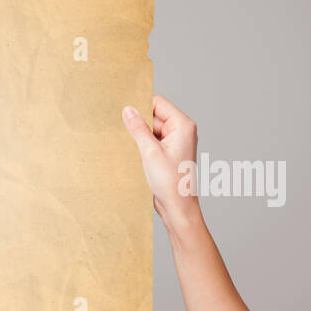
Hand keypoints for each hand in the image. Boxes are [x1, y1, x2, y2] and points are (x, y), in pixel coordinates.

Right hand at [122, 94, 200, 226]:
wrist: (177, 207)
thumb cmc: (171, 182)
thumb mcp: (150, 151)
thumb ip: (138, 128)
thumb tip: (128, 110)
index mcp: (183, 125)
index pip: (159, 103)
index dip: (142, 107)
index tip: (127, 114)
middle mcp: (182, 131)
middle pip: (155, 115)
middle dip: (141, 124)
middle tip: (129, 135)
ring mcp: (176, 142)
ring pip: (152, 129)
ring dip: (141, 136)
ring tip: (137, 150)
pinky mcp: (169, 152)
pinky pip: (154, 140)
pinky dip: (144, 145)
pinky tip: (138, 154)